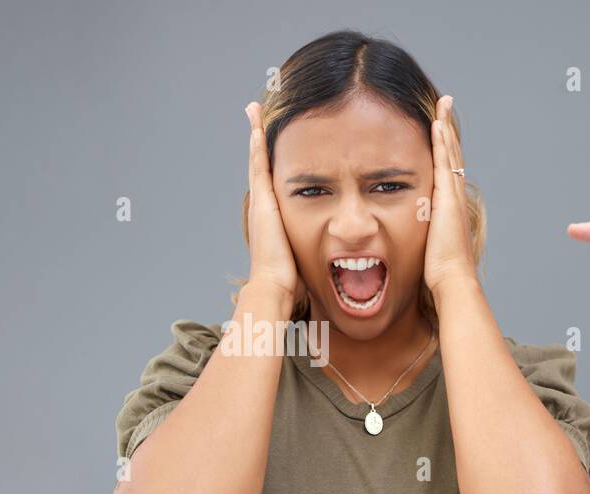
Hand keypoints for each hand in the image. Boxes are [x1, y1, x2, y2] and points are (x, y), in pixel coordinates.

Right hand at [244, 102, 303, 303]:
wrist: (275, 286)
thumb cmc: (291, 279)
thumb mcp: (305, 256)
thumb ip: (313, 248)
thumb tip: (335, 255)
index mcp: (273, 216)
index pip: (272, 181)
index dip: (271, 161)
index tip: (270, 142)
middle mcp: (262, 205)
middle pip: (260, 164)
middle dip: (258, 139)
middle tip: (255, 113)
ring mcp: (260, 200)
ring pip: (256, 159)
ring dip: (255, 133)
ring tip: (253, 110)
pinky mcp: (262, 199)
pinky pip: (259, 164)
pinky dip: (256, 143)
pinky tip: (257, 123)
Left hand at [423, 94, 477, 295]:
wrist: (453, 279)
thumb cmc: (440, 271)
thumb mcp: (428, 246)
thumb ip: (422, 235)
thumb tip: (408, 239)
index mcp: (449, 206)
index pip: (447, 169)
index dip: (444, 148)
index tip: (440, 128)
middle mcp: (454, 196)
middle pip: (452, 154)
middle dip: (448, 129)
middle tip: (445, 105)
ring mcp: (452, 195)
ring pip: (450, 153)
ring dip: (446, 127)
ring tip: (443, 104)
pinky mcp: (446, 197)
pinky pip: (445, 162)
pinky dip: (442, 142)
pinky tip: (437, 123)